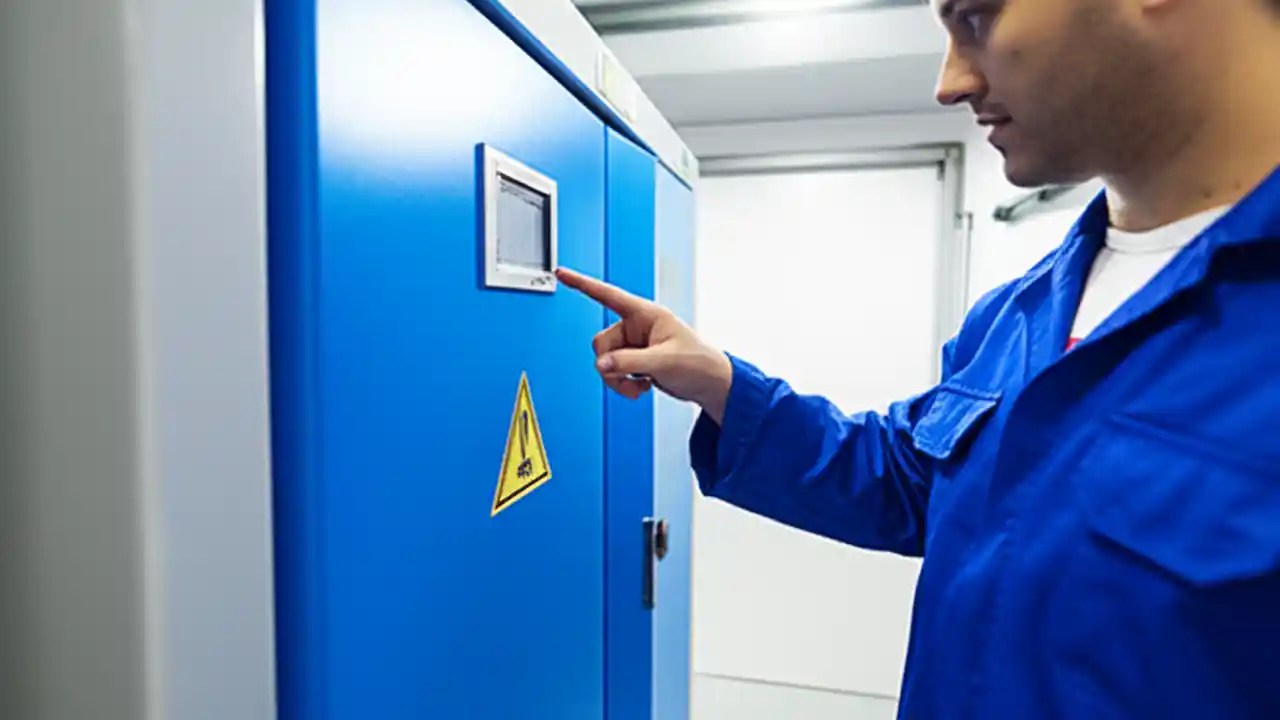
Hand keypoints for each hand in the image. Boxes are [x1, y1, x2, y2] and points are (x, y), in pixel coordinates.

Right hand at [556, 267, 733, 423]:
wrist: (709, 384)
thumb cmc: (697, 363)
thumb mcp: (663, 361)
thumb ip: (629, 362)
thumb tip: (601, 365)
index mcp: (645, 314)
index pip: (608, 295)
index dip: (583, 283)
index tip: (562, 273)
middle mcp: (636, 327)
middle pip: (601, 342)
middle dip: (611, 365)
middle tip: (630, 378)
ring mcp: (634, 345)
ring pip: (605, 360)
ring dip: (618, 379)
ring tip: (640, 385)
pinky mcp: (634, 362)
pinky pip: (614, 371)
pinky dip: (623, 383)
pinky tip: (642, 385)